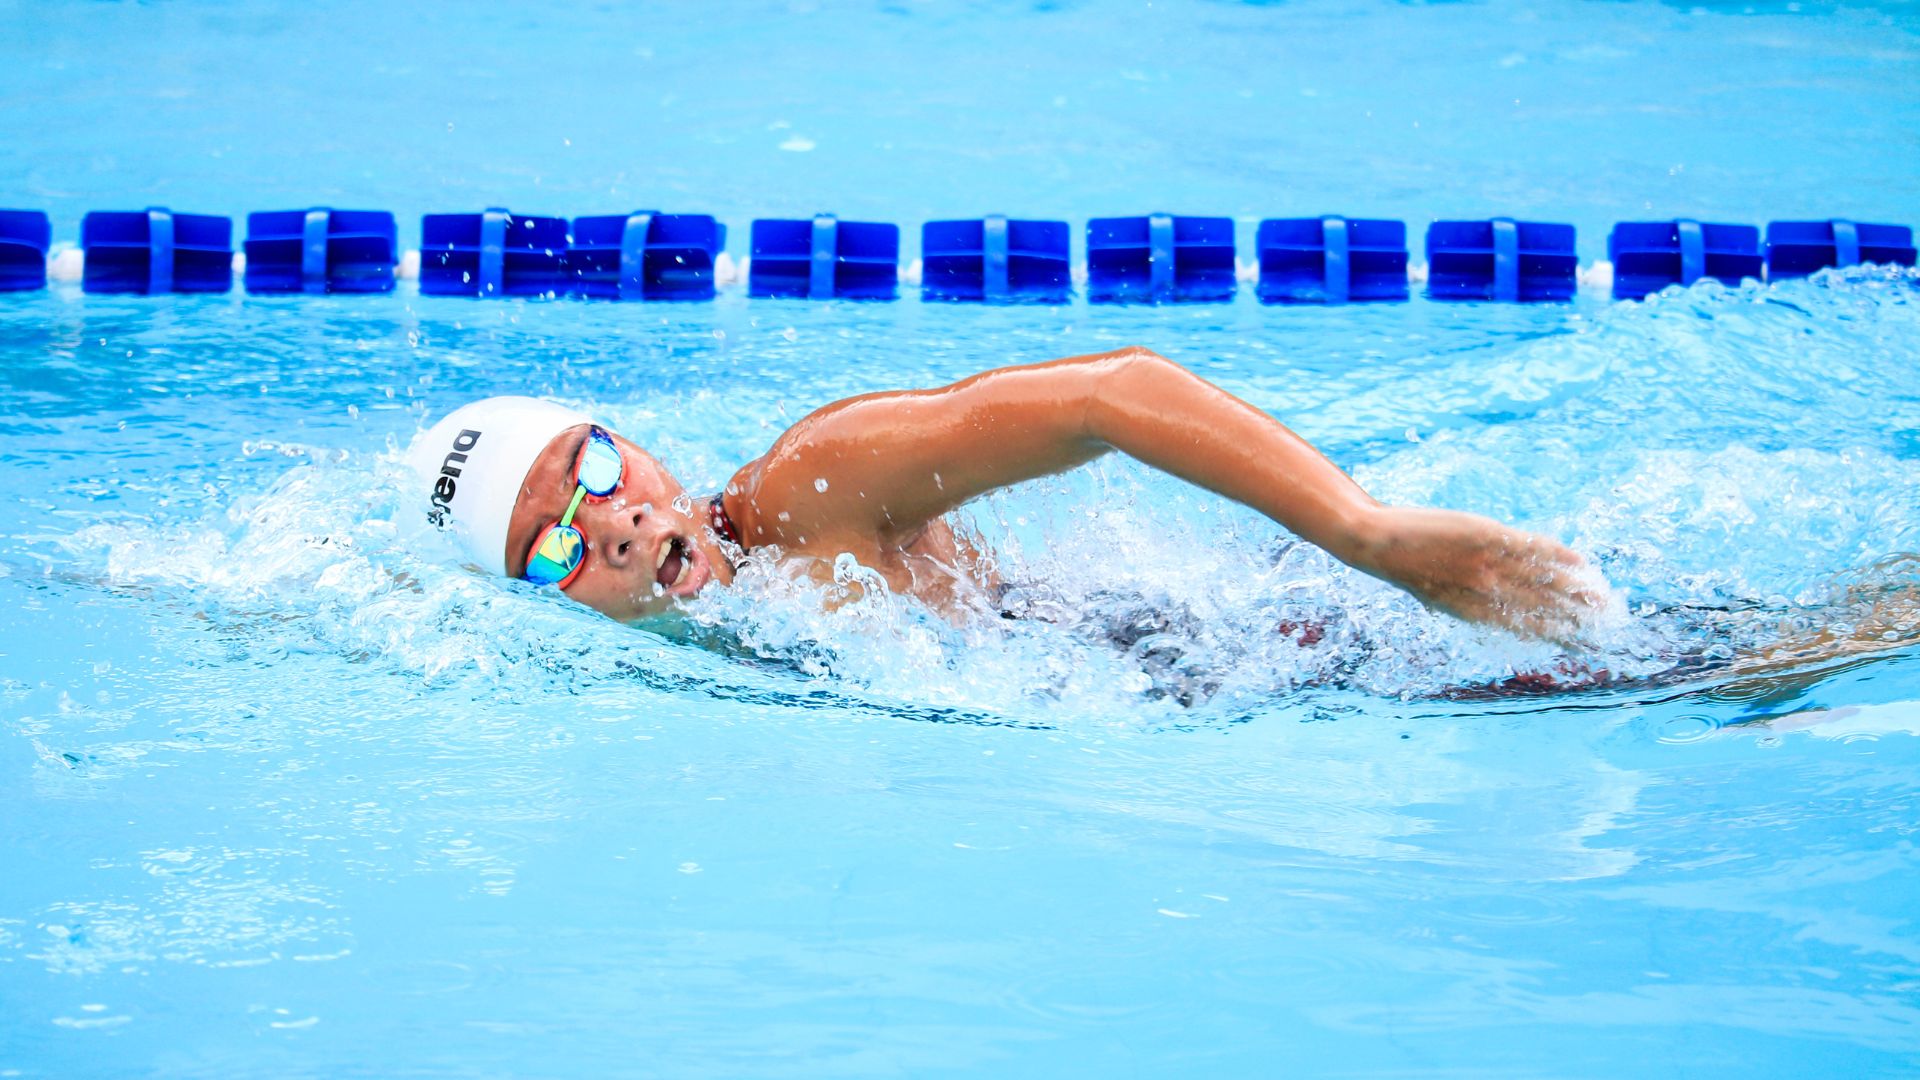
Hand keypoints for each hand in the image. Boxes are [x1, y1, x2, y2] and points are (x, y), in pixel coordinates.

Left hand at [1349, 506, 1607, 646]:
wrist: (1378, 544)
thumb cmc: (1410, 572)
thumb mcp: (1442, 599)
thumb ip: (1475, 606)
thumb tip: (1503, 613)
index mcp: (1476, 614)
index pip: (1528, 630)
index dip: (1560, 637)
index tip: (1586, 643)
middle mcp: (1486, 592)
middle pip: (1544, 609)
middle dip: (1579, 618)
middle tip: (1609, 624)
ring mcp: (1487, 564)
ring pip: (1543, 580)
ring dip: (1577, 590)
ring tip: (1603, 598)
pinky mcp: (1484, 535)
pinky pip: (1529, 547)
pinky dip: (1556, 555)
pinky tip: (1579, 563)